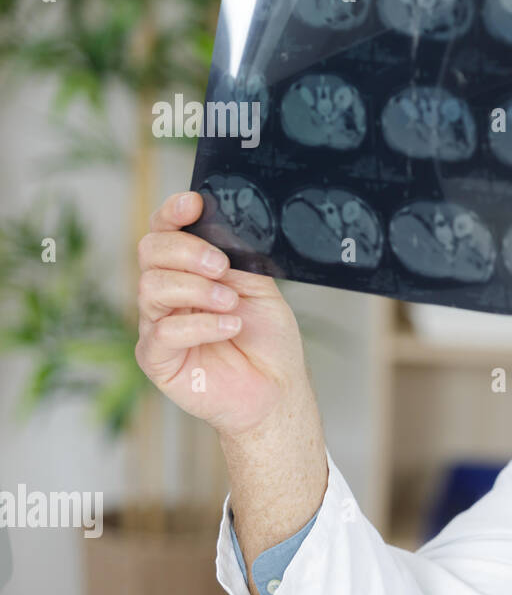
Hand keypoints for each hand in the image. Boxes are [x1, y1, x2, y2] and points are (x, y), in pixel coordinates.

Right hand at [135, 191, 312, 439]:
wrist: (277, 390)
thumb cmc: (267, 342)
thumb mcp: (261, 288)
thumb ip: (238, 260)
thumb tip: (222, 229)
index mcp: (190, 271)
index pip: (166, 232)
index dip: (173, 213)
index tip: (194, 204)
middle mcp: (169, 293)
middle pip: (150, 251)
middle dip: (186, 251)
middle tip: (221, 266)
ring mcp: (158, 324)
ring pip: (152, 287)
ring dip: (197, 289)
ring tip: (231, 303)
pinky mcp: (157, 358)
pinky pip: (163, 331)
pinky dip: (201, 324)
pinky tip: (230, 327)